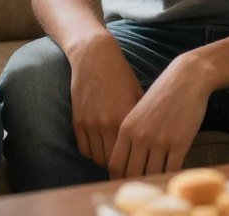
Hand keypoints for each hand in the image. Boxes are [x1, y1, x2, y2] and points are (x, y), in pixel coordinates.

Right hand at [69, 33, 142, 170]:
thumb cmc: (120, 76)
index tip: (141, 170)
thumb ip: (141, 121)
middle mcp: (106, 124)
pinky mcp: (78, 120)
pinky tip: (101, 150)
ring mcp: (90, 123)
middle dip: (121, 168)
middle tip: (128, 170)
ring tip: (115, 161)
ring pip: (98, 158)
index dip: (136, 166)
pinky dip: (92, 153)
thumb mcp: (137, 96)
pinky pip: (84, 149)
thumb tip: (151, 144)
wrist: (94, 57)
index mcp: (126, 119)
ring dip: (106, 162)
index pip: (131, 155)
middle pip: (113, 161)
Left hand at [109, 54, 210, 177]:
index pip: (115, 164)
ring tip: (157, 181)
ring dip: (154, 180)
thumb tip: (127, 160)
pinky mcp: (179, 143)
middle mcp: (140, 136)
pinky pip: (172, 170)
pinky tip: (173, 175)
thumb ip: (131, 134)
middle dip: (136, 183)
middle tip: (142, 185)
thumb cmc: (162, 95)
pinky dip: (171, 176)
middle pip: (131, 173)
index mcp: (126, 128)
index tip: (125, 181)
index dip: (118, 177)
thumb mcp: (138, 112)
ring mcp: (159, 140)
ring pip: (152, 174)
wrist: (186, 79)